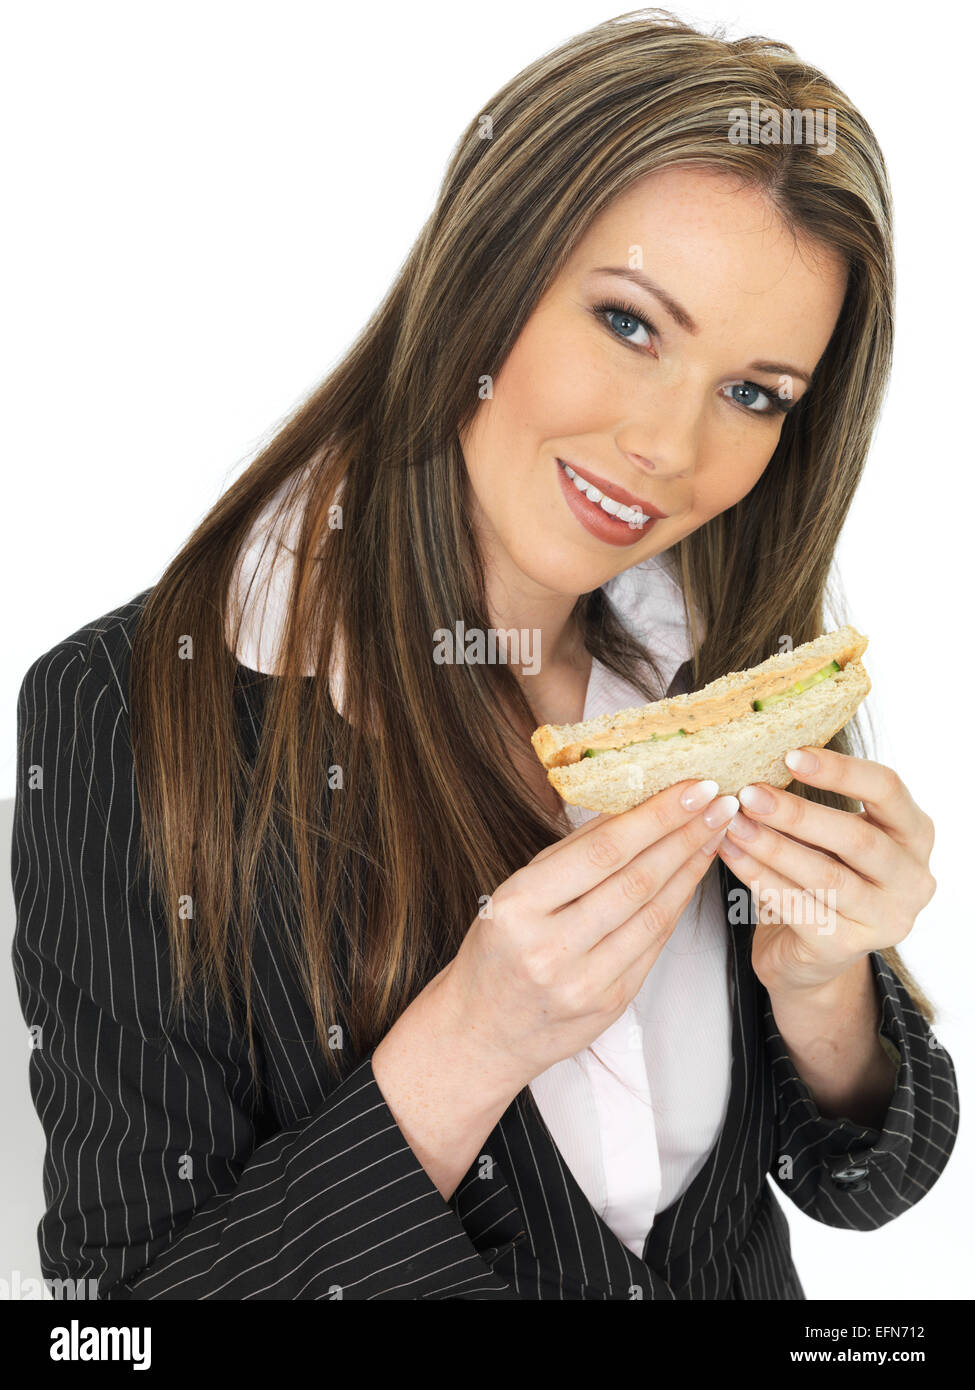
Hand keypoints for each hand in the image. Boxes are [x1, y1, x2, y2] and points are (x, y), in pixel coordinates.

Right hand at [437, 779, 739, 1090]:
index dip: (655, 817)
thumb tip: (631, 806)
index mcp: (520, 906)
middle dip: (685, 835)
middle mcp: (551, 946)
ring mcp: (584, 981)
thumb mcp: (514, 893)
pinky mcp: (611, 1003)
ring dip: (691, 868)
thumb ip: (570, 854)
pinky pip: (654, 944)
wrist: (484, 1032)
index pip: (601, 852)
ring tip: (715, 832)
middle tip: (720, 802)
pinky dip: (678, 904)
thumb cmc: (497, 951)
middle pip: (636, 880)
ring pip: (654, 913)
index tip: (691, 788)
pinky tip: (692, 875)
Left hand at [716, 745, 936, 996]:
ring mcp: (885, 919)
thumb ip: (816, 802)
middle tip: (749, 794)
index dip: (840, 770)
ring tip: (733, 823)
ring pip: (826, 876)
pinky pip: (798, 907)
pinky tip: (730, 854)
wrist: (810, 952)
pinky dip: (759, 877)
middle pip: (858, 838)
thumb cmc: (822, 874)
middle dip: (798, 814)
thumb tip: (759, 760)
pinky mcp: (846, 948)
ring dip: (772, 847)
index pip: (888, 790)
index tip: (790, 754)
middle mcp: (912, 879)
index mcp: (915, 834)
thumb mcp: (831, 835)